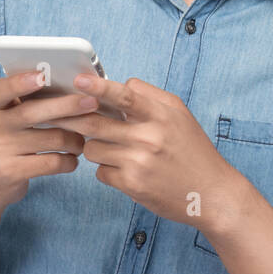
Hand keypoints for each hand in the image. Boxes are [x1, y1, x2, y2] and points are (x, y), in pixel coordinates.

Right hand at [0, 71, 100, 212]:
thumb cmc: (12, 142)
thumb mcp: (12, 120)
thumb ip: (32, 104)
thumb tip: (75, 88)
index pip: (1, 90)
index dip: (20, 82)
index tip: (42, 76)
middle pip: (33, 111)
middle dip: (68, 106)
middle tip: (92, 102)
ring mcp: (0, 150)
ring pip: (51, 138)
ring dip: (75, 140)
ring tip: (81, 141)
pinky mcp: (10, 172)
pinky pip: (52, 162)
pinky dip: (69, 161)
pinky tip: (72, 160)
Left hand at [46, 74, 244, 232]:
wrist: (211, 193)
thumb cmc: (193, 150)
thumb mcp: (180, 114)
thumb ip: (150, 96)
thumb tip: (120, 85)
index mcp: (161, 115)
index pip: (124, 96)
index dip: (99, 87)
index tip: (79, 80)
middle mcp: (149, 138)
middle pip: (95, 123)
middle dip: (74, 118)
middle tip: (61, 114)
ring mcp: (139, 162)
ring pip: (93, 148)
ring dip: (94, 146)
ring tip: (112, 148)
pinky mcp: (132, 185)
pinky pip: (100, 172)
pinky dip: (107, 169)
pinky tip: (124, 170)